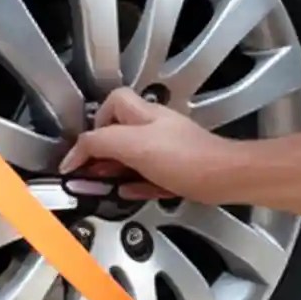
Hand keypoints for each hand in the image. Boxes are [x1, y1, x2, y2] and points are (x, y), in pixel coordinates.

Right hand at [58, 88, 242, 204]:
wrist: (225, 178)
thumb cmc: (190, 159)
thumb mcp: (134, 146)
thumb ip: (102, 144)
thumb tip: (77, 151)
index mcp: (143, 115)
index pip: (107, 108)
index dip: (89, 131)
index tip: (75, 158)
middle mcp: (155, 129)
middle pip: (118, 134)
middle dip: (100, 152)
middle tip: (87, 170)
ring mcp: (166, 150)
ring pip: (131, 156)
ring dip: (115, 170)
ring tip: (102, 182)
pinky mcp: (176, 172)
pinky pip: (147, 176)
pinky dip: (134, 184)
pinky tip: (128, 191)